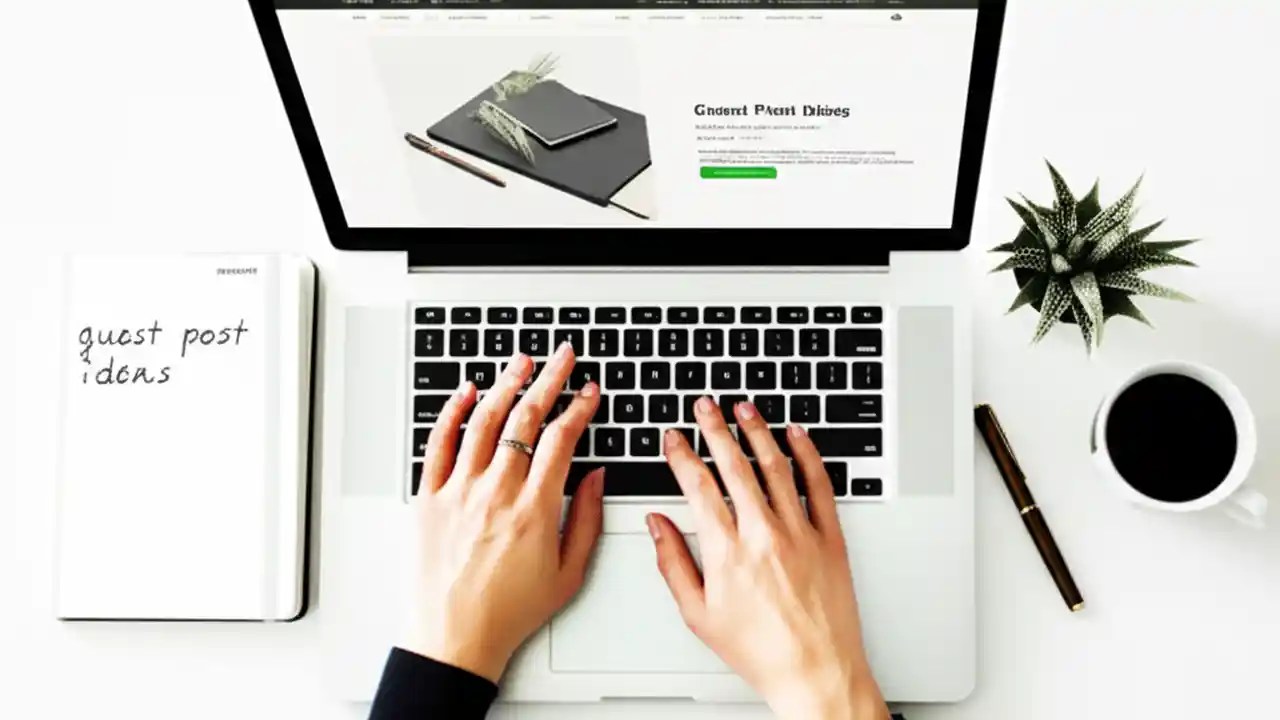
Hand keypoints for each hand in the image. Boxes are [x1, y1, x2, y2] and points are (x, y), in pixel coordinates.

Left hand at [400, 344, 603, 682]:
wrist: (454, 638)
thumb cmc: (510, 613)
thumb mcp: (569, 573)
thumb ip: (586, 519)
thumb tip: (595, 476)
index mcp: (533, 510)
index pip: (562, 439)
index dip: (579, 407)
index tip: (589, 392)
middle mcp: (495, 493)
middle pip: (525, 418)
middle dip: (549, 379)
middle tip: (562, 357)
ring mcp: (458, 492)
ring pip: (483, 421)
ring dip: (506, 385)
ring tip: (522, 363)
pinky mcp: (429, 499)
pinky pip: (438, 444)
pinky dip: (452, 412)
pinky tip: (467, 392)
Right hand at [649, 397, 888, 719]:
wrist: (815, 672)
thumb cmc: (759, 650)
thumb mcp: (699, 614)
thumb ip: (673, 563)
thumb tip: (657, 525)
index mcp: (728, 552)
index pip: (698, 486)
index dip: (682, 455)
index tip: (673, 437)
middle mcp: (764, 535)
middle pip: (735, 466)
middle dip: (715, 429)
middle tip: (705, 405)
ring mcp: (800, 533)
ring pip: (776, 467)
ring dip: (757, 432)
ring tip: (744, 408)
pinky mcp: (830, 539)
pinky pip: (819, 486)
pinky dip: (808, 455)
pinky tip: (797, 435)